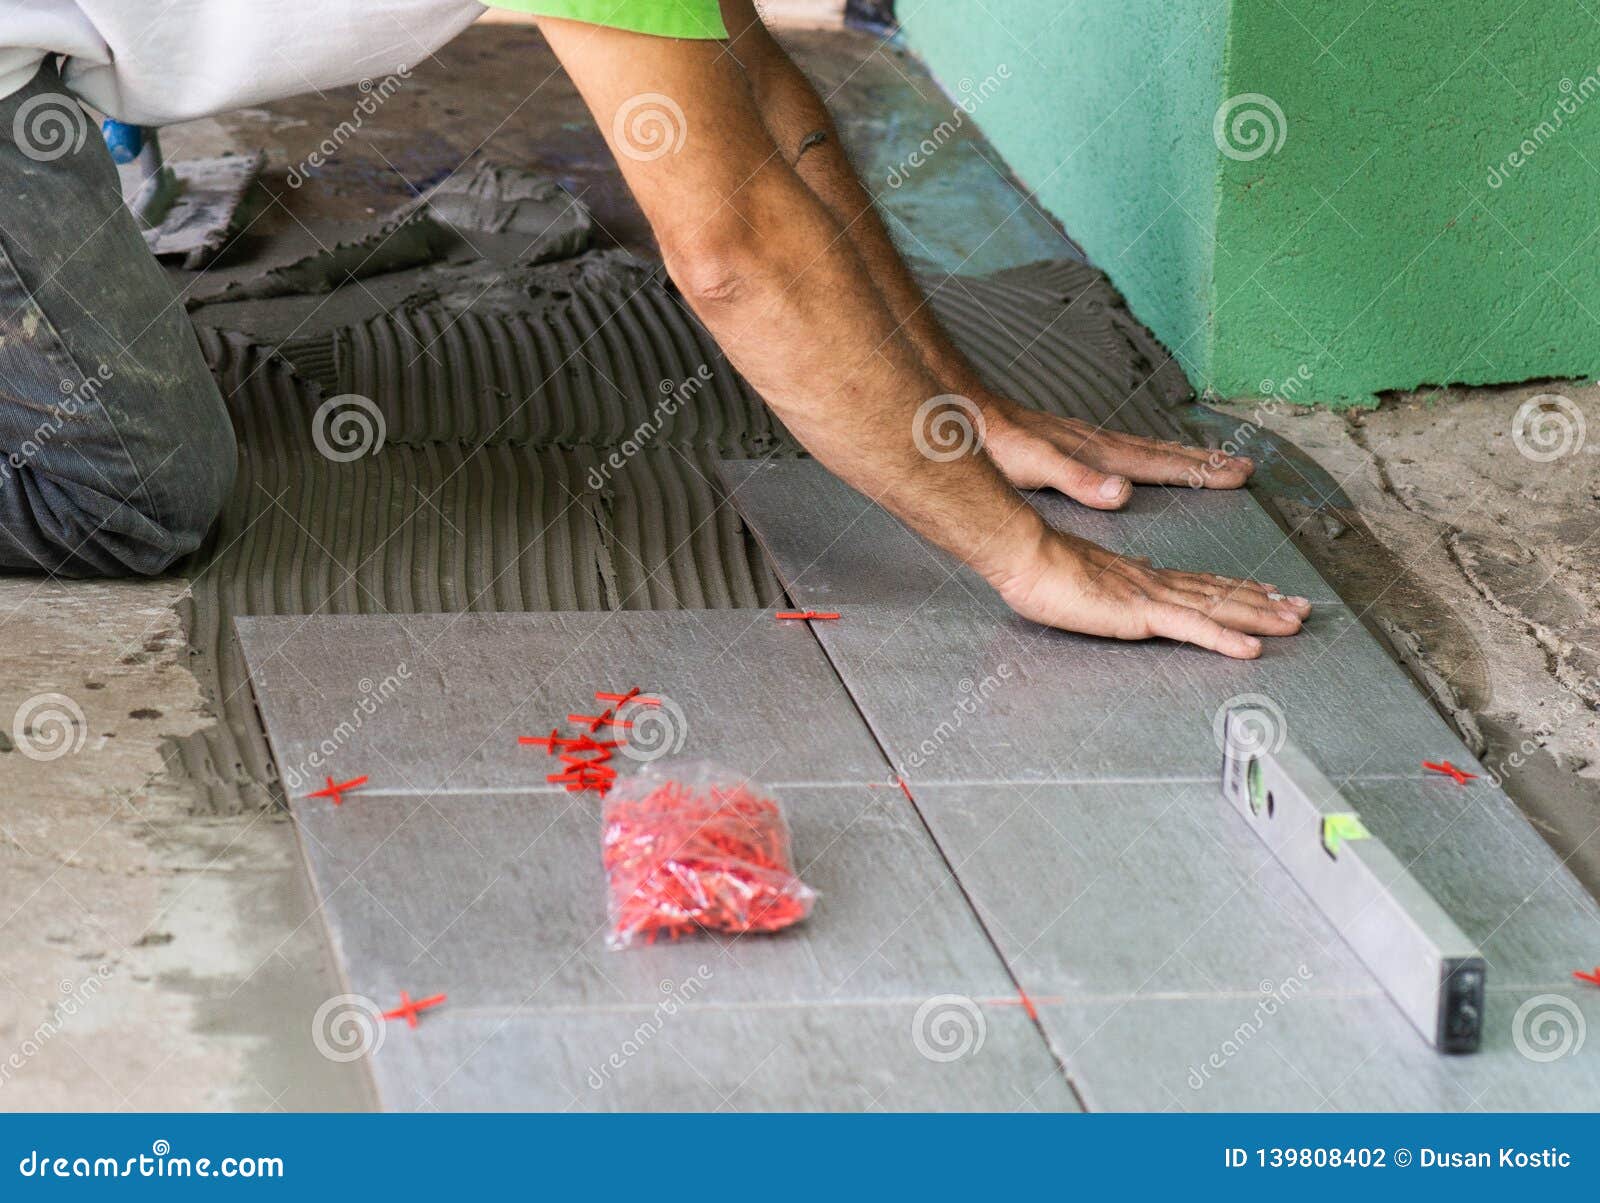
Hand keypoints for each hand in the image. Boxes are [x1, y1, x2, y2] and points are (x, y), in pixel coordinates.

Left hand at [980, 395, 1253, 509]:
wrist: (972, 416)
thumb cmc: (1001, 445)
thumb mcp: (1039, 467)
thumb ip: (1080, 481)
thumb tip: (1123, 494)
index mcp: (1100, 455)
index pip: (1161, 464)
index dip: (1200, 471)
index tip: (1239, 474)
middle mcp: (1101, 446)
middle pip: (1164, 453)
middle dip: (1205, 462)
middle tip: (1245, 466)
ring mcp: (1088, 443)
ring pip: (1147, 450)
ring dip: (1180, 456)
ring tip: (1209, 459)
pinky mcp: (1072, 444)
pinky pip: (1125, 450)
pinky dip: (1148, 455)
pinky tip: (1142, 461)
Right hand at [993, 529, 1311, 659]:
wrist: (1027, 556)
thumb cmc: (1042, 569)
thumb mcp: (1085, 579)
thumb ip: (1115, 583)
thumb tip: (1137, 578)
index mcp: (1142, 579)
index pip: (1200, 584)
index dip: (1238, 590)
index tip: (1268, 593)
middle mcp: (1156, 584)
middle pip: (1220, 594)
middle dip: (1265, 603)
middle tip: (1301, 608)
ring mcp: (1152, 598)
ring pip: (1218, 608)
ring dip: (1260, 617)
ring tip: (1293, 623)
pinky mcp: (1142, 613)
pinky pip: (1194, 629)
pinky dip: (1226, 639)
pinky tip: (1251, 649)